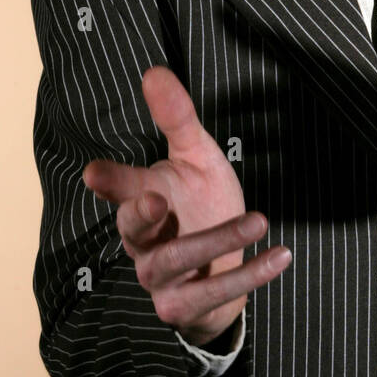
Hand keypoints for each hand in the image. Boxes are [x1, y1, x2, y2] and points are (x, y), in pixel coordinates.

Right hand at [82, 66, 291, 347]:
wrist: (222, 262)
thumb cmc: (202, 202)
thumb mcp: (196, 156)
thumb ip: (176, 119)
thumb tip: (154, 70)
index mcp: (143, 201)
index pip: (120, 190)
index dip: (109, 182)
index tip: (95, 172)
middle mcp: (143, 242)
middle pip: (133, 232)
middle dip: (140, 217)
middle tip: (157, 199)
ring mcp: (161, 279)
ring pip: (176, 262)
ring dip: (217, 242)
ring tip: (259, 220)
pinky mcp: (185, 306)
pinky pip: (214, 293)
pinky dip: (250, 275)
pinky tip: (281, 255)